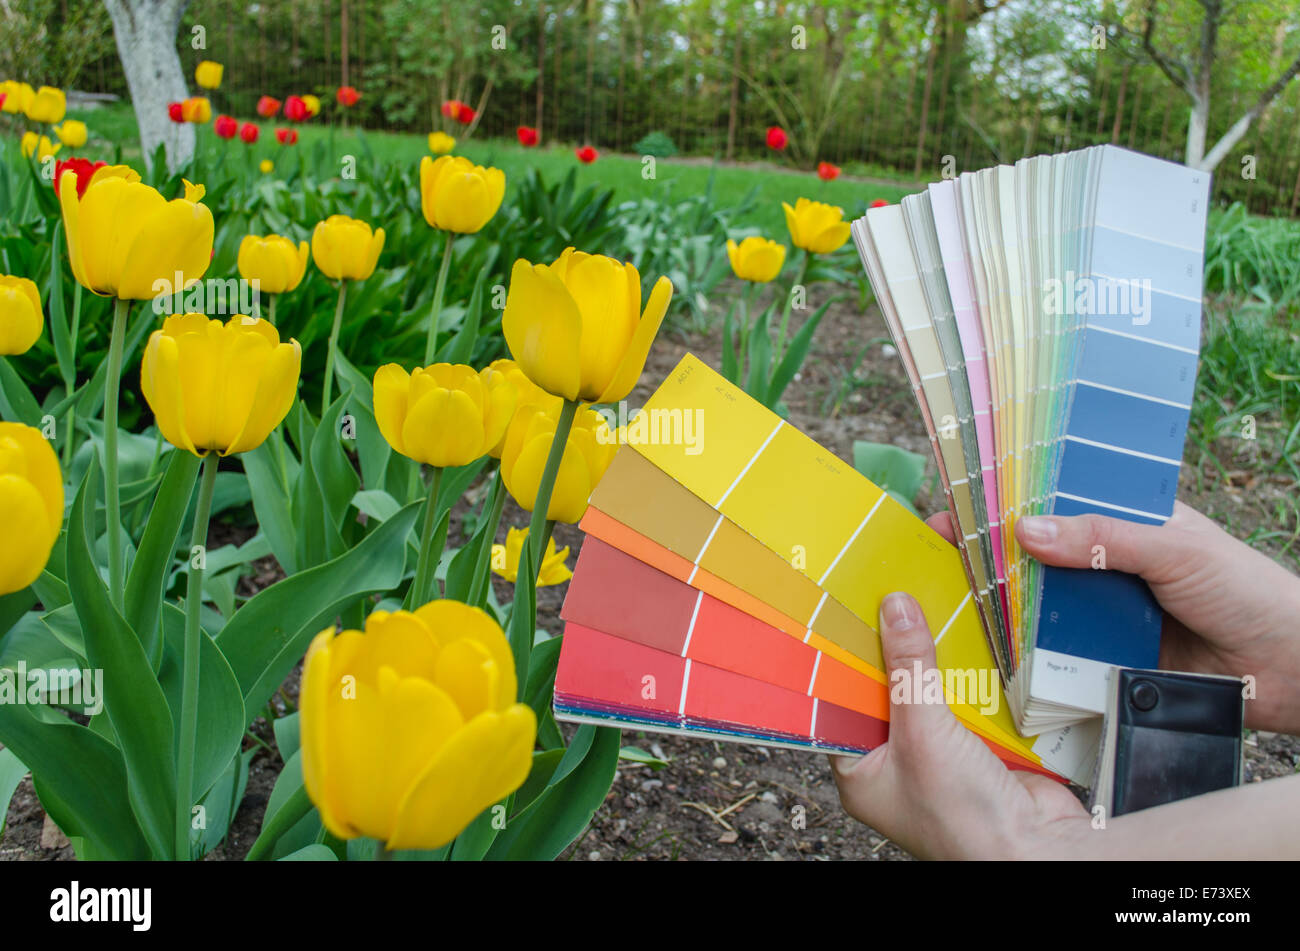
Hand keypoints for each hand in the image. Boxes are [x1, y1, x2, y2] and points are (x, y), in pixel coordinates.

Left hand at [830, 592, 1088, 858]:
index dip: (843, 663)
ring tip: (923, 615)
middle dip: (893, 656)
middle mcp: (894, 765)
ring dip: (932, 664)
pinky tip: (964, 645)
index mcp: (862, 772)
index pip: (838, 705)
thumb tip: (895, 611)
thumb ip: (908, 669)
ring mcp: (935, 757)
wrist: (1037, 849)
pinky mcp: (974, 749)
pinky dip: (967, 679)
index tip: (846, 617)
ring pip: (927, 695)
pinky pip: (963, 702)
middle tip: (888, 605)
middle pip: (886, 694)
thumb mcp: (923, 732)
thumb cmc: (964, 819)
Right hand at [926, 504, 1299, 734]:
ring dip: (1003, 607)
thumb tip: (1026, 529)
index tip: (957, 506)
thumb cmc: (1246, 590)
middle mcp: (1107, 562)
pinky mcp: (1106, 657)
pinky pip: (1058, 652)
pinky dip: (1028, 653)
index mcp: (1125, 520)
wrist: (1292, 671)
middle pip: (1037, 554)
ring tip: (952, 605)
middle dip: (990, 554)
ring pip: (1041, 604)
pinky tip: (991, 653)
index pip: (1054, 499)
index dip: (1004, 499)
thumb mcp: (1176, 549)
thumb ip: (1104, 538)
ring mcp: (1104, 611)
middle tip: (939, 558)